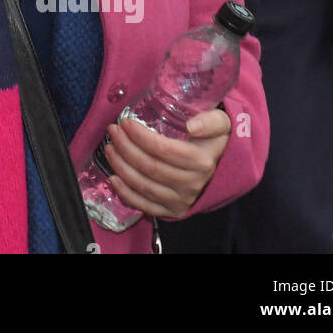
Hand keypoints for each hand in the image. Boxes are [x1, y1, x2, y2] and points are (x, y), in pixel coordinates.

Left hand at [101, 109, 230, 219]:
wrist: (223, 166)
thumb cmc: (213, 139)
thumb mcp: (220, 123)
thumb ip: (210, 121)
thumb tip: (191, 126)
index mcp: (201, 162)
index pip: (164, 150)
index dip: (140, 137)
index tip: (125, 123)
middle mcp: (192, 184)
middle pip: (150, 167)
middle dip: (125, 148)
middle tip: (113, 131)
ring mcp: (183, 200)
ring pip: (144, 186)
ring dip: (121, 167)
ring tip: (110, 148)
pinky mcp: (174, 211)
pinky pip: (146, 206)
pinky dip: (126, 193)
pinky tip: (113, 178)